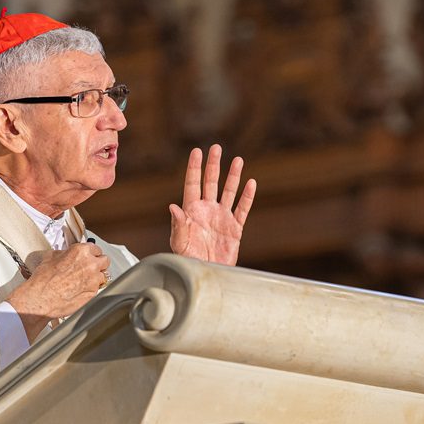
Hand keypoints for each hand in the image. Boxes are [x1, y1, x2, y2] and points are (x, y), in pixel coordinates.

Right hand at [6, 243, 108, 339]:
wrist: (41, 298)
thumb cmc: (43, 279)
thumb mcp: (51, 257)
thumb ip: (65, 253)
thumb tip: (67, 255)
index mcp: (81, 251)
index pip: (96, 248)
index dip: (91, 253)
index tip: (89, 257)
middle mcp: (90, 264)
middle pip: (105, 261)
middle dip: (98, 264)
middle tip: (90, 268)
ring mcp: (94, 279)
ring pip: (103, 276)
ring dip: (96, 278)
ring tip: (83, 282)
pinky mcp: (93, 293)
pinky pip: (97, 289)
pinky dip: (91, 289)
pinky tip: (80, 291)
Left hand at [169, 144, 256, 265]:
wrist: (206, 275)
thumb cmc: (188, 261)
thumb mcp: (179, 244)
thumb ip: (178, 226)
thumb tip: (173, 207)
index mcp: (192, 211)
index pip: (193, 184)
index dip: (195, 168)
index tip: (197, 151)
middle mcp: (207, 210)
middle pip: (211, 182)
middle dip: (213, 165)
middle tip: (216, 148)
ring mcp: (222, 218)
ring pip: (228, 192)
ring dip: (233, 176)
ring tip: (237, 160)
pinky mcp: (235, 228)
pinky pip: (242, 209)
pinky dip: (247, 197)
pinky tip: (251, 184)